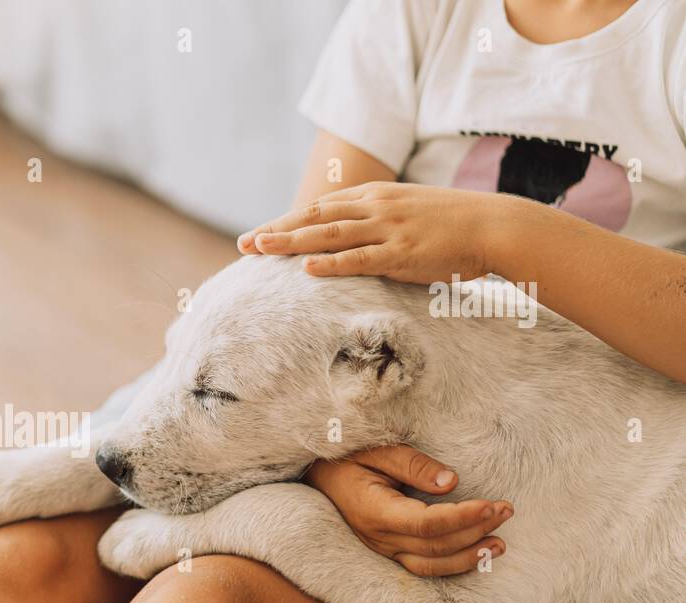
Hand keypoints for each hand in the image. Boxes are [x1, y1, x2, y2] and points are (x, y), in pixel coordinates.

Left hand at [237, 182, 507, 283]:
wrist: (496, 225)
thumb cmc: (453, 226)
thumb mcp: (409, 213)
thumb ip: (378, 221)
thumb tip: (350, 240)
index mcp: (376, 196)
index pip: (320, 208)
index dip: (285, 221)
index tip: (257, 234)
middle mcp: (376, 207)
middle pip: (314, 217)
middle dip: (275, 231)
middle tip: (242, 245)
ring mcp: (388, 228)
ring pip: (328, 234)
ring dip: (291, 242)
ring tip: (259, 251)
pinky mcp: (402, 252)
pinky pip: (359, 259)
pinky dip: (330, 263)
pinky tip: (306, 269)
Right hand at [304, 445, 512, 576]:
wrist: (316, 477)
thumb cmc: (345, 459)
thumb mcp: (374, 450)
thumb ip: (411, 465)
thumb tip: (451, 482)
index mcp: (374, 511)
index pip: (427, 523)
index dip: (462, 518)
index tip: (492, 504)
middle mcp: (379, 537)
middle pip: (435, 545)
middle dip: (475, 530)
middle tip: (506, 510)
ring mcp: (383, 549)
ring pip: (432, 565)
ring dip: (469, 556)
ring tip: (500, 543)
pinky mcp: (388, 552)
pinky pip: (423, 568)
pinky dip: (453, 565)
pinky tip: (476, 554)